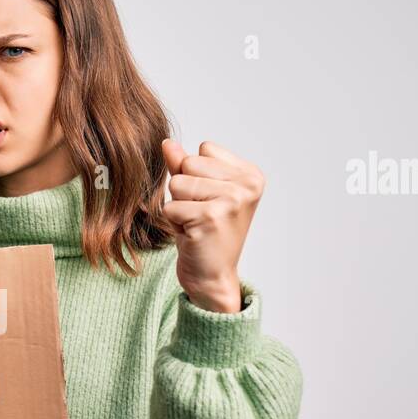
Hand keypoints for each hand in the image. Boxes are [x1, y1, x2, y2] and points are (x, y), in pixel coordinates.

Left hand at [159, 138, 263, 312]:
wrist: (211, 276)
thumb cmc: (205, 233)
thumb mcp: (197, 193)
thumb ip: (184, 165)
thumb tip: (167, 142)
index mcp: (251, 174)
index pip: (204, 150)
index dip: (196, 175)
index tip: (210, 201)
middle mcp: (247, 185)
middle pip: (188, 164)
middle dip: (185, 190)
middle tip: (200, 215)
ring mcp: (231, 201)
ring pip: (177, 184)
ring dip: (178, 207)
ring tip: (195, 224)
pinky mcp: (211, 218)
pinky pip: (171, 206)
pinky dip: (174, 223)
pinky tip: (192, 235)